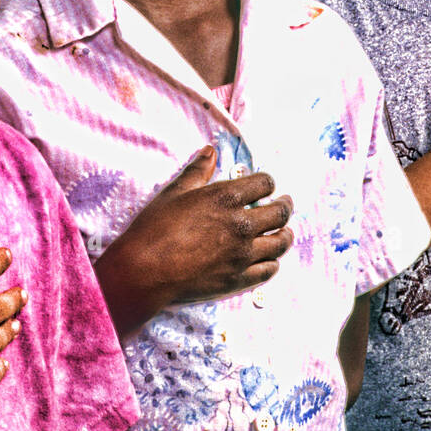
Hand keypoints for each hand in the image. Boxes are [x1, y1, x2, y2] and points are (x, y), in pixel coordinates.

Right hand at [95, 146, 293, 339]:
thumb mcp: (175, 191)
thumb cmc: (156, 227)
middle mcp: (242, 224)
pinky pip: (268, 270)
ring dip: (285, 234)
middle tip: (284, 204)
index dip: (268, 182)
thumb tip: (210, 151)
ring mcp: (243, 254)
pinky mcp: (238, 279)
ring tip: (284, 231)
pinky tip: (271, 258)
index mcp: (227, 198)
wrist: (145, 270)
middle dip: (285, 205)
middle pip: (280, 213)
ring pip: (280, 243)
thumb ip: (198, 170)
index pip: (265, 183)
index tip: (266, 186)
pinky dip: (273, 262)